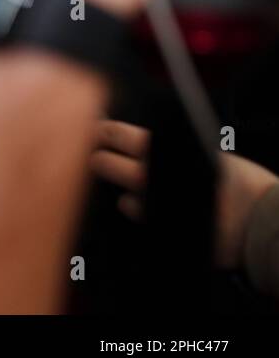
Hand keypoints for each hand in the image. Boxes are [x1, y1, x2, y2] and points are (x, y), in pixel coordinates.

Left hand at [92, 119, 278, 267]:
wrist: (261, 222)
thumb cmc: (240, 183)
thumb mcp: (204, 152)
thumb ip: (170, 147)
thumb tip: (141, 141)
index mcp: (163, 150)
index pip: (114, 134)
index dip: (102, 132)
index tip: (97, 131)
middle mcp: (151, 176)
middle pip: (102, 163)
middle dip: (100, 159)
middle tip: (102, 157)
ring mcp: (152, 204)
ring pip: (118, 194)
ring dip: (125, 190)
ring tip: (143, 187)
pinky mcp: (157, 226)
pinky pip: (135, 214)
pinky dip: (139, 209)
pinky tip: (153, 206)